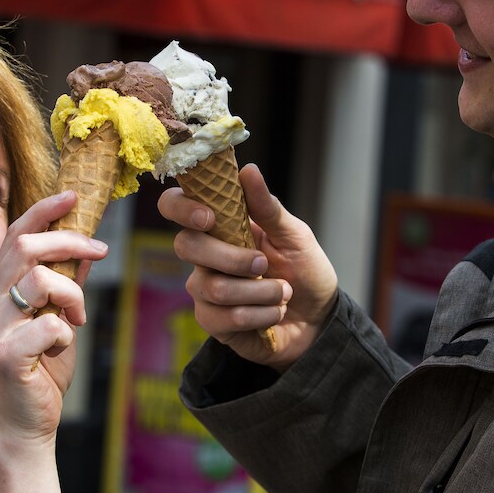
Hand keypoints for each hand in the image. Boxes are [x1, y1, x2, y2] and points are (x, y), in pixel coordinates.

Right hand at [0, 190, 107, 444]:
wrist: (29, 423)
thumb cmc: (43, 368)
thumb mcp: (59, 317)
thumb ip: (65, 283)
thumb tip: (84, 247)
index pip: (15, 235)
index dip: (44, 210)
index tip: (74, 195)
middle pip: (27, 247)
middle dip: (70, 241)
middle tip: (100, 250)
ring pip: (40, 280)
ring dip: (72, 294)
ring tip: (77, 317)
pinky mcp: (7, 355)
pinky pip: (49, 324)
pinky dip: (67, 332)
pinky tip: (62, 346)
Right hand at [158, 164, 337, 371]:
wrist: (319, 317)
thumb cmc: (304, 270)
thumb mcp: (294, 235)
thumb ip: (267, 207)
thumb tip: (247, 170)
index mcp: (219, 226)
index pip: (174, 206)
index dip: (181, 208)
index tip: (208, 218)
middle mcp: (203, 256)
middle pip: (187, 246)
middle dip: (233, 258)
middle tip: (264, 264)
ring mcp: (204, 290)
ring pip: (214, 288)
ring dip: (261, 292)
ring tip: (284, 293)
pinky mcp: (212, 322)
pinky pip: (226, 317)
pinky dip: (261, 315)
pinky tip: (274, 313)